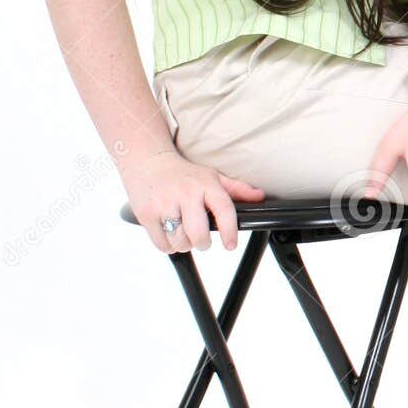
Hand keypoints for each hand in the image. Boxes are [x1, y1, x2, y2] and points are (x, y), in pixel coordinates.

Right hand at [123, 147, 265, 252]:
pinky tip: (169, 233)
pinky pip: (162, 244)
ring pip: (180, 242)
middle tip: (202, 240)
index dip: (230, 231)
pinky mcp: (146, 213)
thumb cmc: (184, 174)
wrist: (148, 162)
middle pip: (199, 234)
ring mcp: (164, 203)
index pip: (224, 209)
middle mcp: (185, 192)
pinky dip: (168, 245)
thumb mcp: (212, 176)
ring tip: (183, 233)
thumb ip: (237, 189)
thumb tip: (260, 196)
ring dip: (184, 244)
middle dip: (203, 243)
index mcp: (205, 184)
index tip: (230, 245)